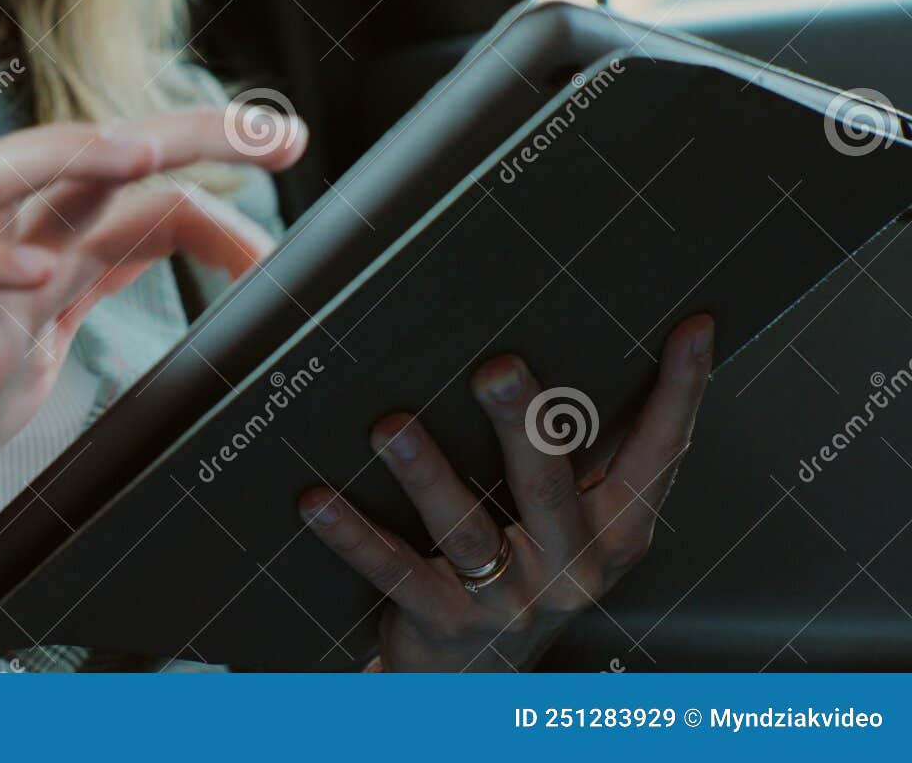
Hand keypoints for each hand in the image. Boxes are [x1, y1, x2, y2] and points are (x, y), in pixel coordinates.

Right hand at [0, 106, 306, 563]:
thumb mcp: (53, 328)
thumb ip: (104, 272)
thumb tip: (191, 237)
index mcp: (47, 249)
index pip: (134, 184)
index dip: (213, 172)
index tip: (289, 165)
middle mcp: (6, 251)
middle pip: (80, 156)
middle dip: (178, 129)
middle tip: (271, 132)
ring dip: (62, 154)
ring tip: (137, 156)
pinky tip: (37, 275)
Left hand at [299, 315, 713, 671]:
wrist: (478, 683)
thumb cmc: (524, 576)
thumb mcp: (569, 524)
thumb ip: (576, 456)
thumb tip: (553, 350)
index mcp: (614, 531)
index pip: (659, 456)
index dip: (681, 393)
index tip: (694, 327)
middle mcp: (569, 566)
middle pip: (549, 487)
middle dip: (524, 425)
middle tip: (497, 368)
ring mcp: (507, 599)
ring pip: (466, 531)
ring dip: (426, 475)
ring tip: (391, 427)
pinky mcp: (443, 622)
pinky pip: (392, 572)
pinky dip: (351, 535)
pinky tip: (316, 501)